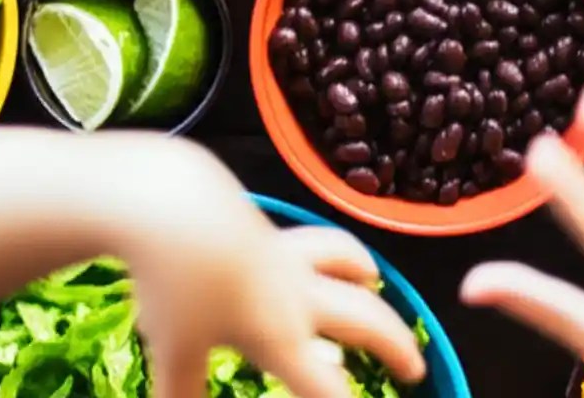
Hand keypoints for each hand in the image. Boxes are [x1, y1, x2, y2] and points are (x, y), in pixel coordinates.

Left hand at [117, 146, 425, 397]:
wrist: (168, 203)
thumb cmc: (174, 284)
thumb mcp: (171, 352)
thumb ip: (181, 390)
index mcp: (280, 335)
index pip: (326, 387)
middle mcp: (294, 294)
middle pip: (363, 320)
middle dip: (394, 346)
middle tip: (415, 367)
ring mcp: (281, 253)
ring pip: (340, 258)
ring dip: (362, 274)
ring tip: (372, 283)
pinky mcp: (261, 223)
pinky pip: (305, 238)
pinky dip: (322, 248)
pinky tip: (300, 251)